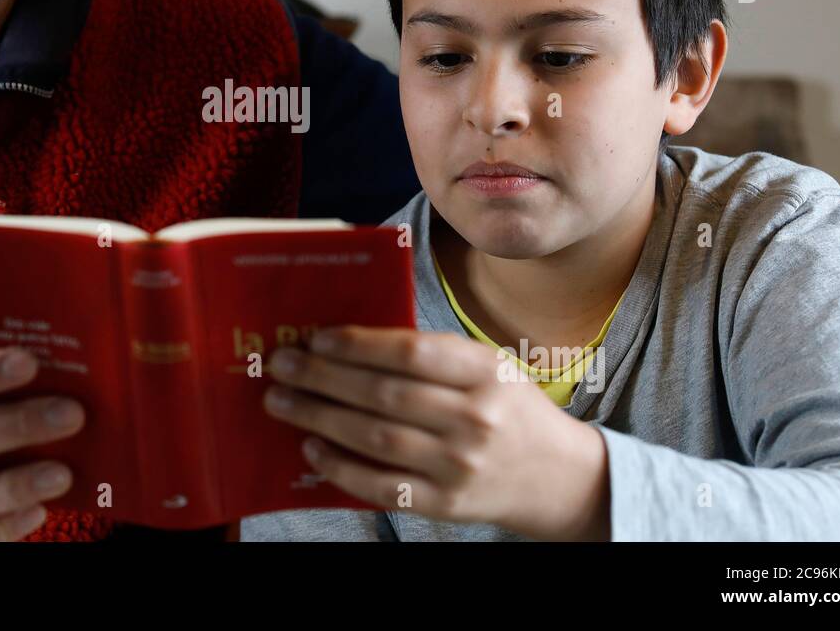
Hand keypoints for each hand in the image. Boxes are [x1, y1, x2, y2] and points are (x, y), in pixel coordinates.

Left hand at [263, 326, 609, 540]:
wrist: (559, 476)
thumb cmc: (509, 407)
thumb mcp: (486, 365)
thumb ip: (431, 354)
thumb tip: (348, 341)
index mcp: (484, 370)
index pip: (410, 351)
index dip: (356, 343)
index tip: (315, 337)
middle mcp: (475, 417)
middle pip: (383, 394)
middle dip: (322, 377)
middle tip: (280, 365)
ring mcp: (460, 465)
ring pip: (375, 438)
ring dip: (319, 418)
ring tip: (282, 401)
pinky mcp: (446, 504)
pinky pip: (382, 486)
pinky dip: (341, 468)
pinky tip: (312, 449)